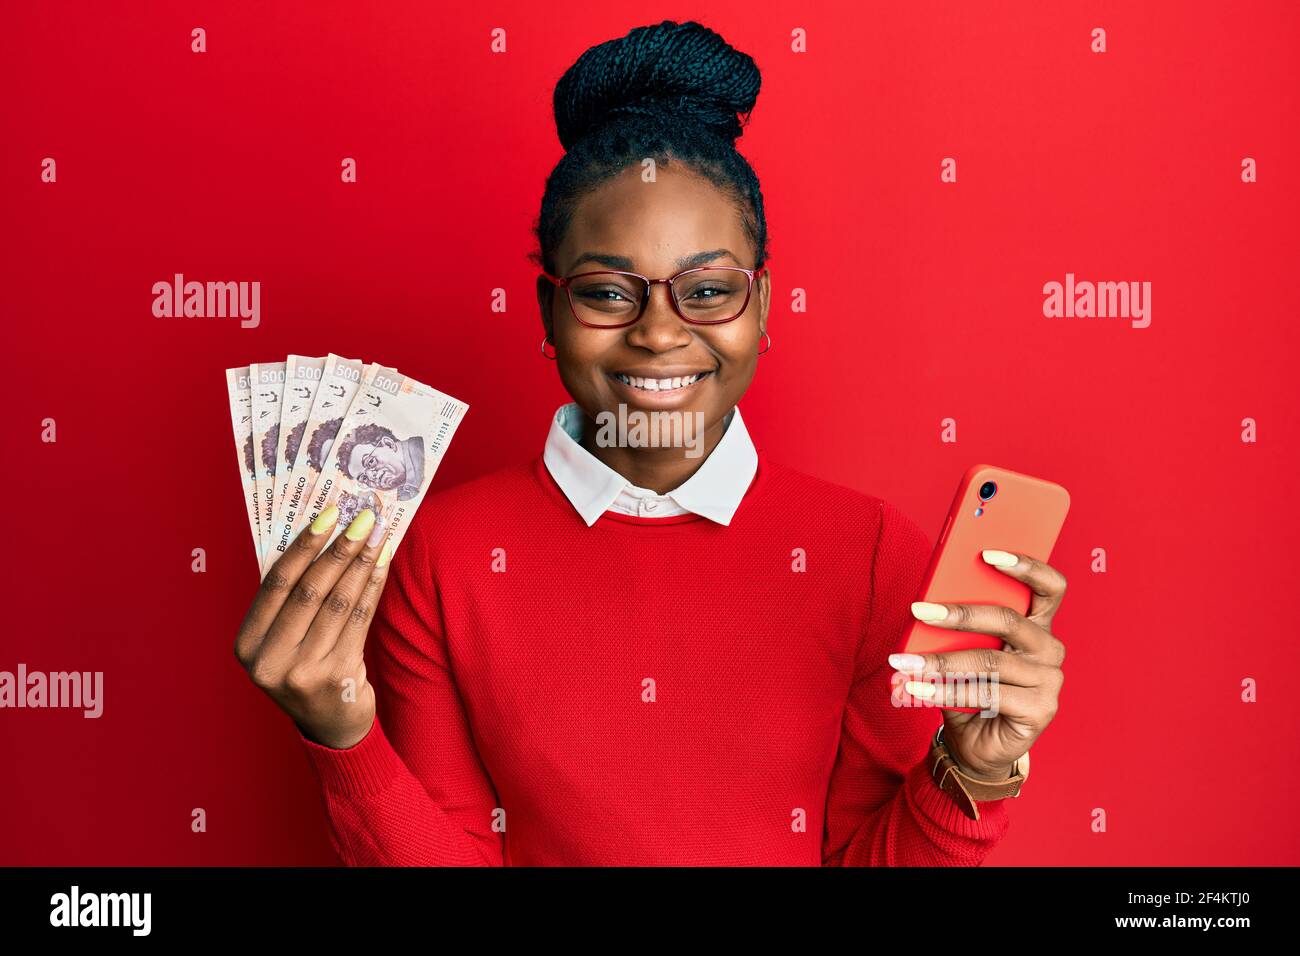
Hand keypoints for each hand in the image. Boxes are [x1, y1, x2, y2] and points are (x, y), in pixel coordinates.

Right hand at [233, 506, 393, 749]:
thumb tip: (325, 534)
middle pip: (309, 590)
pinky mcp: (338, 678)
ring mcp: (303, 672)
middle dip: (340, 549)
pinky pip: (360, 620)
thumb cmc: (306, 668)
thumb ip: (292, 599)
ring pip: (338, 603)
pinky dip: (373, 587)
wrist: (332, 726)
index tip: (329, 514)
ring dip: (361, 563)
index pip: (276, 584)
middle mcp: (269, 660)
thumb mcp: (284, 639)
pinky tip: (383, 564)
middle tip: (364, 518)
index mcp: (248, 645)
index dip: (303, 545)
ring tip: (379, 535)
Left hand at [888, 549, 1066, 780]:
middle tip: (920, 611)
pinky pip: (986, 694)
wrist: (978, 745)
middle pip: (1009, 620)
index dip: (1025, 565)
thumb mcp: (964, 652)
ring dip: (940, 662)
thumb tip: (925, 610)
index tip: (987, 552)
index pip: (1049, 586)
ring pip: (989, 661)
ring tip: (903, 664)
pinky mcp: (1041, 709)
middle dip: (960, 615)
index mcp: (1037, 624)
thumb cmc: (971, 688)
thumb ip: (958, 630)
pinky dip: (946, 691)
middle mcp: (1050, 648)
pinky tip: (918, 689)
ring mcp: (1050, 680)